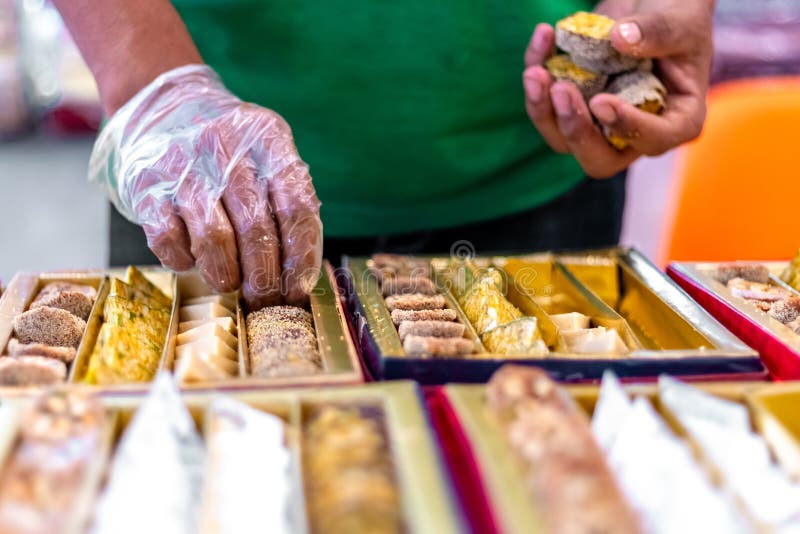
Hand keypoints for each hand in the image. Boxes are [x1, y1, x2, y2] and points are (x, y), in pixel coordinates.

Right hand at [90, 65, 321, 308]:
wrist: (161, 107)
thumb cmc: (227, 150)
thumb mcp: (266, 155)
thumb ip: (286, 201)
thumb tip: (299, 274)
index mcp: (268, 138)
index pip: (296, 207)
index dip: (301, 256)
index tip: (298, 289)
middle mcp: (227, 146)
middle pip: (257, 228)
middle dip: (264, 277)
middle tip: (265, 300)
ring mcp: (183, 164)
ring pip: (214, 237)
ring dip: (226, 274)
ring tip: (229, 284)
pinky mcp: (147, 184)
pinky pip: (168, 239)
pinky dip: (183, 261)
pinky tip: (191, 261)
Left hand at [523, 0, 713, 177]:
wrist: (653, 6)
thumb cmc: (681, 20)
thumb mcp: (682, 21)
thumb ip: (659, 32)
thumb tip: (622, 38)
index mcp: (676, 121)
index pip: (652, 140)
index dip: (625, 127)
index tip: (601, 101)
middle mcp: (634, 133)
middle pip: (598, 159)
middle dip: (575, 130)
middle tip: (561, 90)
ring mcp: (598, 124)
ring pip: (563, 138)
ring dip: (543, 110)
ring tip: (535, 72)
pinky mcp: (572, 105)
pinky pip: (546, 104)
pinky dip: (538, 75)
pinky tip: (543, 38)